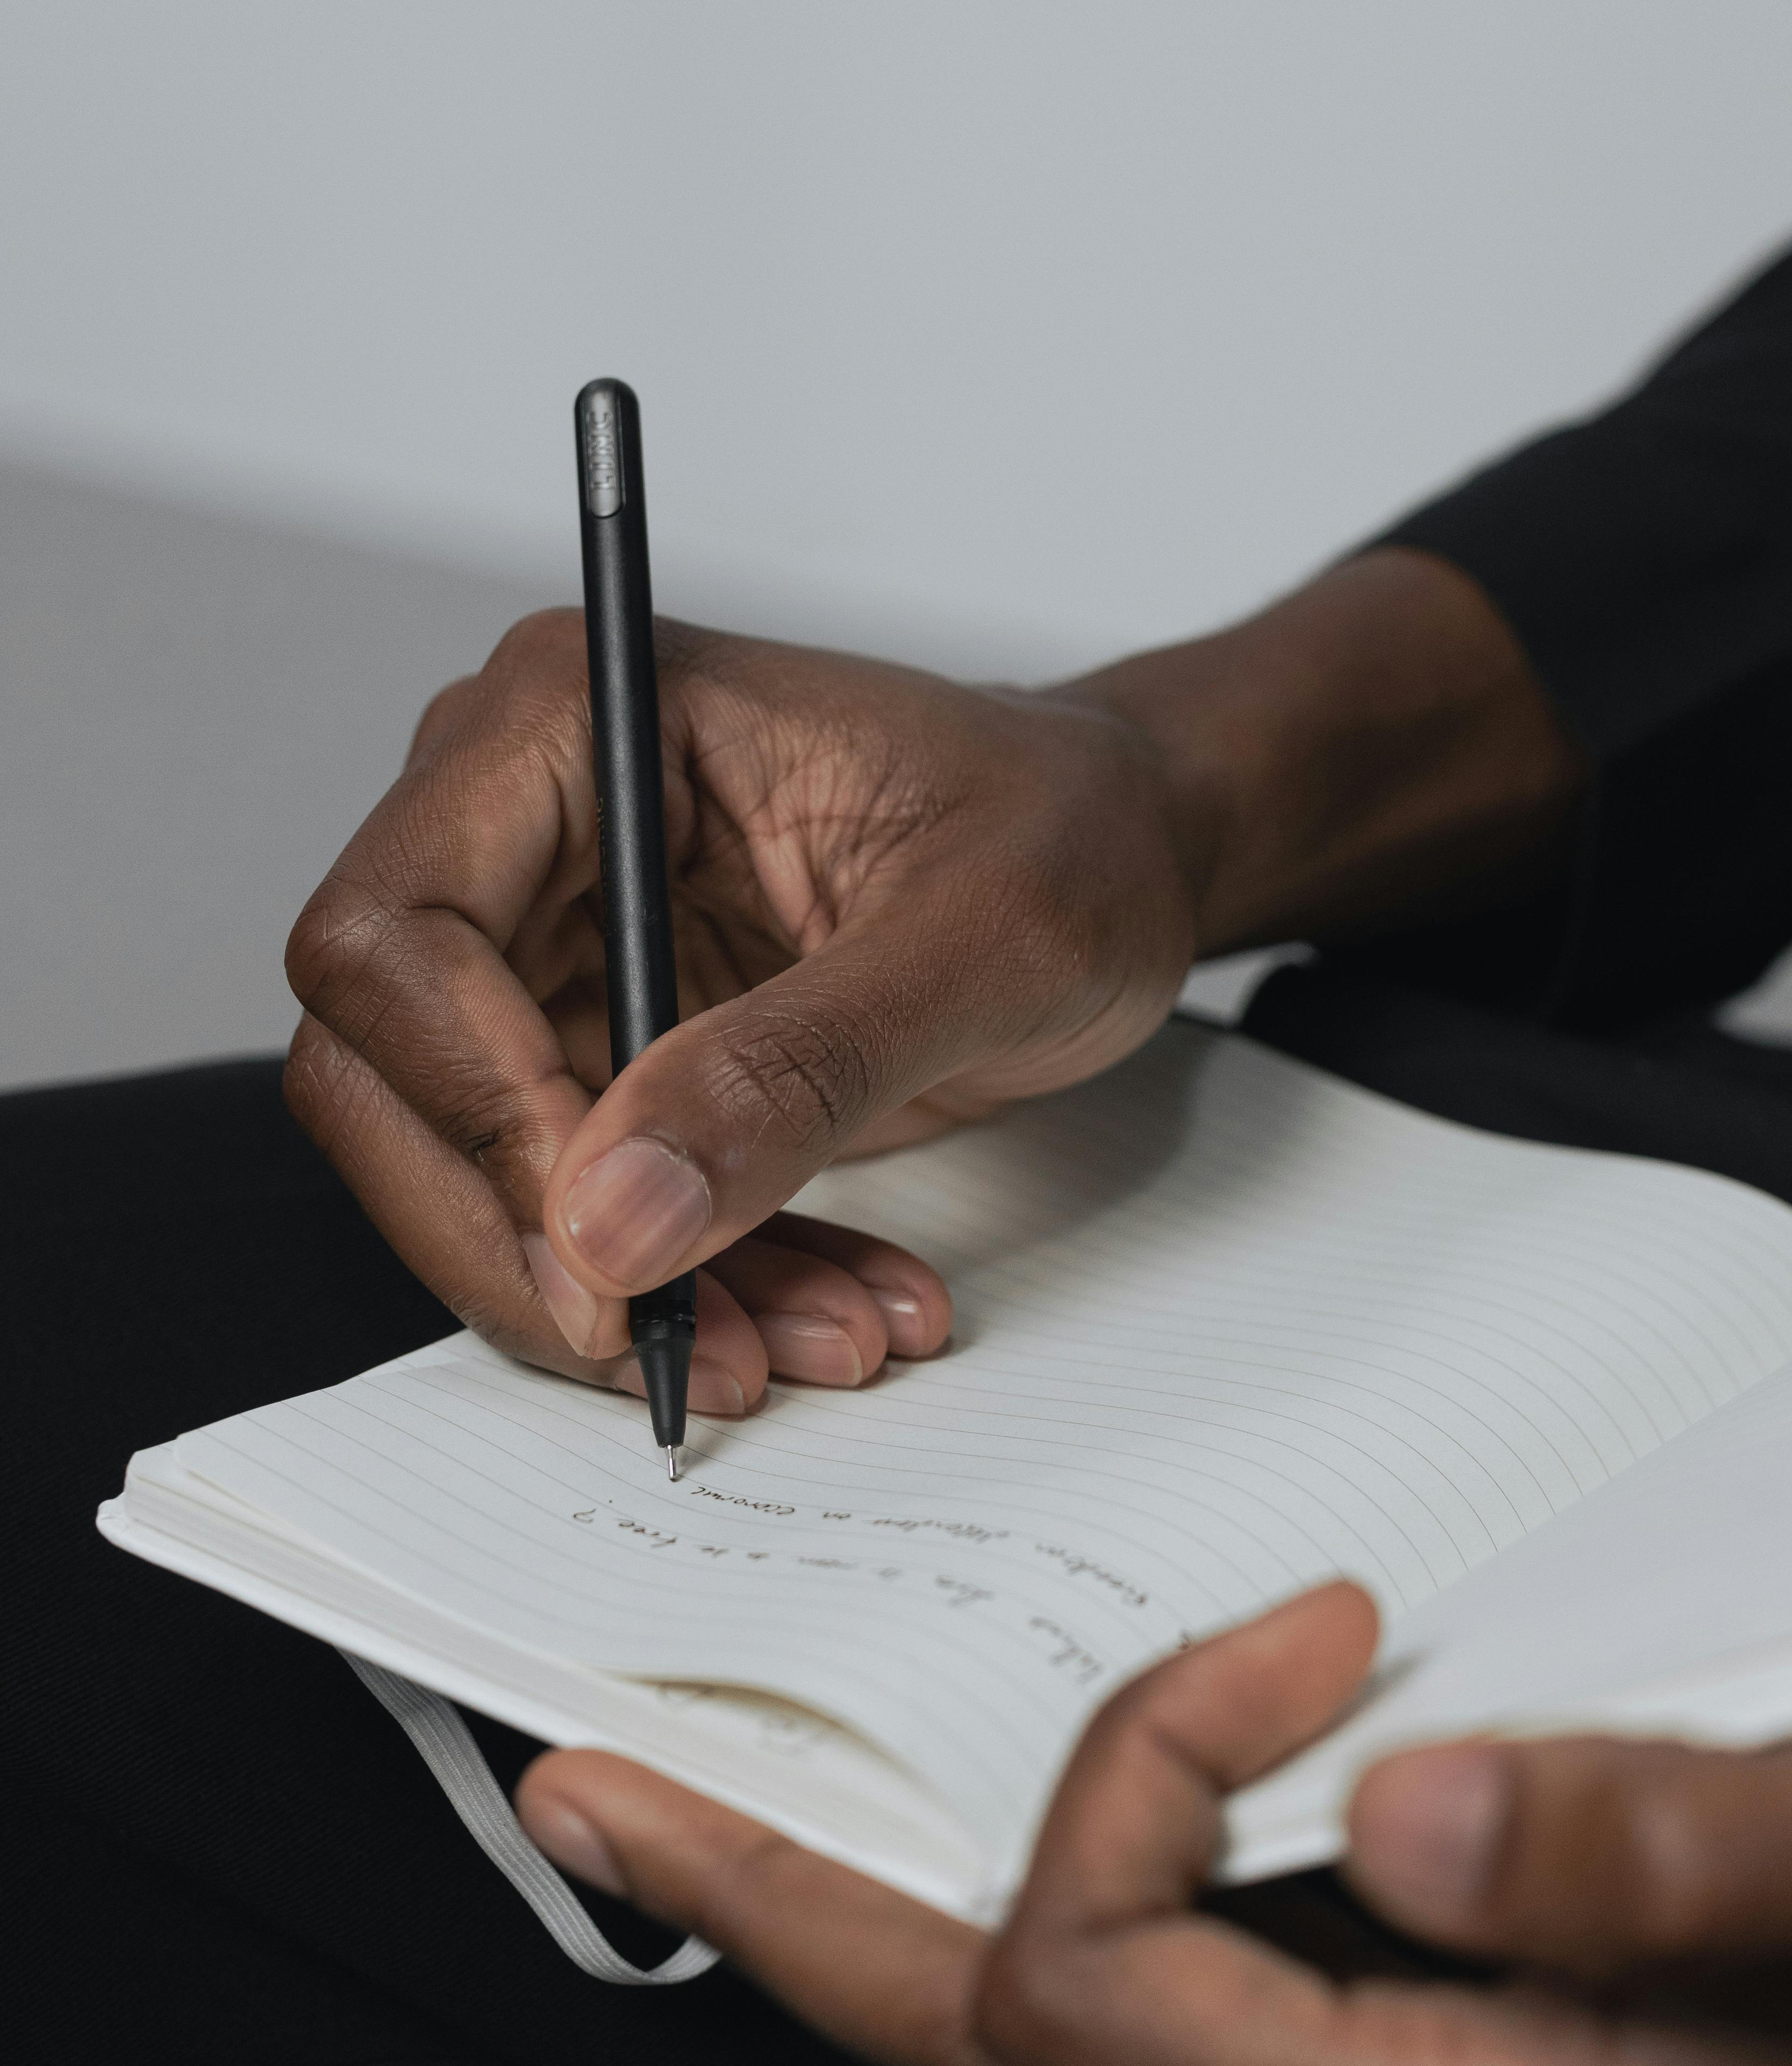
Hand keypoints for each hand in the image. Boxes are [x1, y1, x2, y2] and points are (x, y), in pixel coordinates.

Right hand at [282, 613, 1196, 1406]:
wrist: (1125, 852)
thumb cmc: (1069, 826)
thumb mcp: (981, 940)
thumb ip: (796, 1068)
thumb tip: (614, 1219)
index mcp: (577, 716)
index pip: (396, 935)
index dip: (470, 1108)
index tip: (600, 1244)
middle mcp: (524, 821)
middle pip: (391, 1075)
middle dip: (531, 1243)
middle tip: (680, 1349)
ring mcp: (551, 940)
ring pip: (477, 1171)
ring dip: (622, 1291)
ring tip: (808, 1340)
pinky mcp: (601, 1045)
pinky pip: (574, 1207)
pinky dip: (683, 1285)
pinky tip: (811, 1308)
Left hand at [517, 1585, 1791, 2065]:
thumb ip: (1712, 1847)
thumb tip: (1420, 1814)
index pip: (1121, 2016)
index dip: (1133, 1784)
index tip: (1300, 1627)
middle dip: (823, 1928)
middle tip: (623, 1790)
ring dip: (910, 1958)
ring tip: (737, 1839)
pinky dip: (1063, 1976)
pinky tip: (1005, 1883)